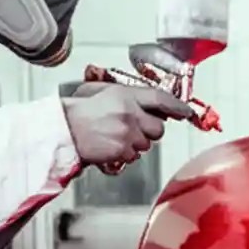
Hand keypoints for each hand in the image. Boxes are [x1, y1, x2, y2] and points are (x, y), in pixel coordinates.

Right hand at [61, 83, 194, 172]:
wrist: (64, 130)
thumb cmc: (77, 112)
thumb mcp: (101, 92)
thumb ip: (125, 96)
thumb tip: (145, 103)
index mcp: (125, 95)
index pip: (160, 99)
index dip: (176, 106)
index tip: (185, 112)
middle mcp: (130, 113)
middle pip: (158, 128)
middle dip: (149, 131)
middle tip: (133, 130)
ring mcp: (127, 133)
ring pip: (146, 144)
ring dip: (135, 144)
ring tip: (114, 137)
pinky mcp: (122, 150)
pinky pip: (133, 157)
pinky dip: (124, 155)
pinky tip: (110, 147)